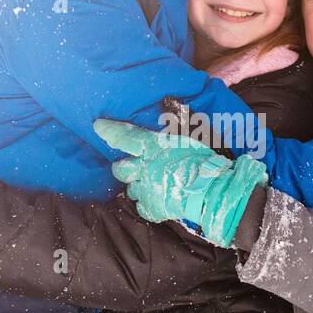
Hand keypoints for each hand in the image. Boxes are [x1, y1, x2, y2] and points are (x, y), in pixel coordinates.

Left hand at [94, 119, 266, 246]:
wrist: (214, 190)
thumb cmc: (206, 160)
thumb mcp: (192, 135)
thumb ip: (176, 125)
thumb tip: (170, 104)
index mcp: (152, 147)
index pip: (124, 136)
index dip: (109, 130)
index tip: (98, 126)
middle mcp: (144, 168)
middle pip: (119, 169)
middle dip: (123, 167)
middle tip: (132, 165)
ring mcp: (147, 190)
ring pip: (130, 189)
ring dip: (137, 185)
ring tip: (148, 184)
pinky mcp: (154, 208)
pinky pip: (142, 207)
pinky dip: (147, 203)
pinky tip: (155, 200)